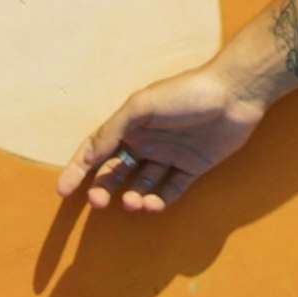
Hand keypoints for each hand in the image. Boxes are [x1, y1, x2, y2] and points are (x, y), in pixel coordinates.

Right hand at [58, 62, 264, 212]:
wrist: (234, 94)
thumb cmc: (185, 93)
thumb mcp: (143, 105)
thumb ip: (114, 129)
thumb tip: (89, 155)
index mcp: (130, 124)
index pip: (97, 149)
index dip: (77, 169)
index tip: (63, 190)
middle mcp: (146, 141)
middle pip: (116, 171)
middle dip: (103, 188)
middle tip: (99, 202)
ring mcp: (169, 156)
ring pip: (142, 185)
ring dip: (133, 197)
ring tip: (133, 202)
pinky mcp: (192, 168)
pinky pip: (171, 190)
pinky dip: (160, 200)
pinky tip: (154, 203)